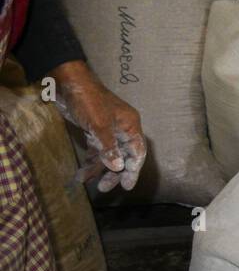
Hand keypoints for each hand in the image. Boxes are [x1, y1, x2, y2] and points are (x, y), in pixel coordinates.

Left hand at [48, 61, 146, 191]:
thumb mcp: (99, 125)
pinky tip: (81, 174)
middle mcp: (122, 129)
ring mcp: (108, 131)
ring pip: (108, 155)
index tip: (127, 186)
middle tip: (106, 188)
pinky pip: (95, 150)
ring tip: (89, 183)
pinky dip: (90, 161)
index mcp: (130, 126)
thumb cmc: (88, 101)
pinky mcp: (94, 131)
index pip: (137, 152)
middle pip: (123, 156)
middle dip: (115, 172)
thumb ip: (109, 147)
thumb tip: (117, 167)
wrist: (68, 83)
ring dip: (99, 169)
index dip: (133, 170)